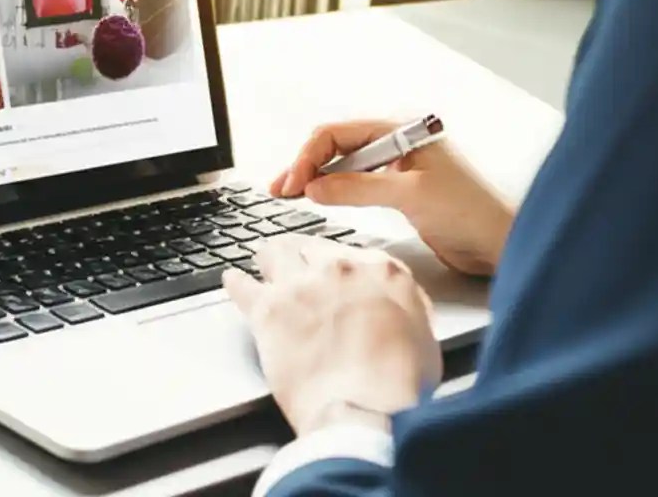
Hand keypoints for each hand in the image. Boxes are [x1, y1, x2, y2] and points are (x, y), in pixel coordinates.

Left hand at [224, 234, 441, 435]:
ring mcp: (300, 285)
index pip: (351, 252)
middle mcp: (338, 268)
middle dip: (303, 261)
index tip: (331, 272)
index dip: (337, 264)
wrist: (362, 410)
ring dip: (269, 261)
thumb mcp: (423, 338)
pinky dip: (236, 284)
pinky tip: (234, 283)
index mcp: (381, 272)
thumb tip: (393, 305)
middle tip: (299, 273)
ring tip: (265, 267)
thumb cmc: (397, 386)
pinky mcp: (268, 309)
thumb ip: (405, 308)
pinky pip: (240, 284)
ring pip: (273, 253)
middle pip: (310, 248)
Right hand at [271, 120, 513, 275]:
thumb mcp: (410, 195)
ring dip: (315, 178)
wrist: (503, 243)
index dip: (309, 157)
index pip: (338, 133)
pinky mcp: (398, 188)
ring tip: (288, 193)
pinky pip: (355, 182)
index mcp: (402, 129)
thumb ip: (358, 188)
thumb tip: (312, 187)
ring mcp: (397, 165)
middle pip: (336, 145)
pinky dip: (332, 189)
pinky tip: (317, 198)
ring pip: (342, 164)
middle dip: (305, 165)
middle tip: (280, 189)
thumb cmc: (471, 212)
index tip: (294, 183)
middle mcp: (397, 141)